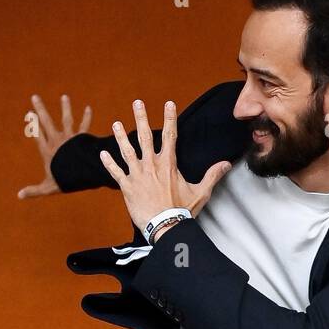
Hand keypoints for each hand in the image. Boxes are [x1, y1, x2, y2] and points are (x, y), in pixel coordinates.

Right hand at [18, 93, 92, 198]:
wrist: (82, 174)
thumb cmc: (65, 181)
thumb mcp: (48, 187)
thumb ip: (34, 190)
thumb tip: (19, 196)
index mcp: (48, 151)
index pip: (37, 135)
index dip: (33, 124)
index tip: (29, 113)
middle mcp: (57, 141)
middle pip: (47, 122)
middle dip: (40, 109)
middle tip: (35, 96)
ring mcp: (70, 138)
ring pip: (66, 119)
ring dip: (65, 108)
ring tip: (64, 97)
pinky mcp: (82, 139)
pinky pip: (84, 126)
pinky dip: (87, 117)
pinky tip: (88, 108)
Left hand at [98, 98, 232, 236]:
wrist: (165, 226)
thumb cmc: (182, 210)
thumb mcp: (200, 192)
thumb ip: (212, 176)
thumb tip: (226, 164)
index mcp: (168, 164)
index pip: (170, 135)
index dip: (170, 118)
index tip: (168, 103)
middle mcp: (151, 165)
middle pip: (145, 136)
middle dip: (141, 118)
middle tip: (137, 103)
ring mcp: (137, 175)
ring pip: (127, 151)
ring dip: (121, 136)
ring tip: (116, 124)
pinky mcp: (127, 187)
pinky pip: (115, 172)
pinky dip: (109, 163)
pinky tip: (102, 153)